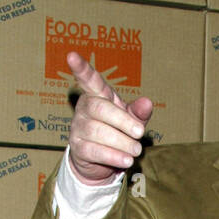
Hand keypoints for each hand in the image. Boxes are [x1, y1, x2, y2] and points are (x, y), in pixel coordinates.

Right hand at [65, 50, 152, 184]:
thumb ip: (139, 112)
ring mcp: (78, 128)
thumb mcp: (131, 120)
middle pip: (100, 108)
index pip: (89, 79)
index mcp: (97, 95)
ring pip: (98, 131)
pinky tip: (126, 160)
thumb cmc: (117, 132)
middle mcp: (84, 108)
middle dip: (123, 121)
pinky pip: (94, 150)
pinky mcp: (78, 148)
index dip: (81, 68)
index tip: (71, 55)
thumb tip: (147, 103)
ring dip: (121, 142)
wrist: (102, 162)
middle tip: (140, 133)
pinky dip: (113, 156)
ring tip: (136, 150)